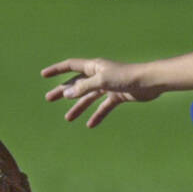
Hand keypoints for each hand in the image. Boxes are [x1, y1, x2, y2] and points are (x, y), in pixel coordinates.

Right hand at [41, 58, 164, 127]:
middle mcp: (99, 75)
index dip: (57, 70)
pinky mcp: (117, 96)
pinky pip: (103, 107)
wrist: (149, 82)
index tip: (44, 75)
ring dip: (78, 107)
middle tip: (49, 98)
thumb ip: (83, 88)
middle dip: (63, 91)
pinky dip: (97, 115)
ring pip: (89, 97)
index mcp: (94, 67)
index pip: (71, 66)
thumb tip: (66, 93)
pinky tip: (90, 125)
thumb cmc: (126, 77)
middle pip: (77, 83)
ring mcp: (108, 86)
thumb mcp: (101, 82)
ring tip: (68, 118)